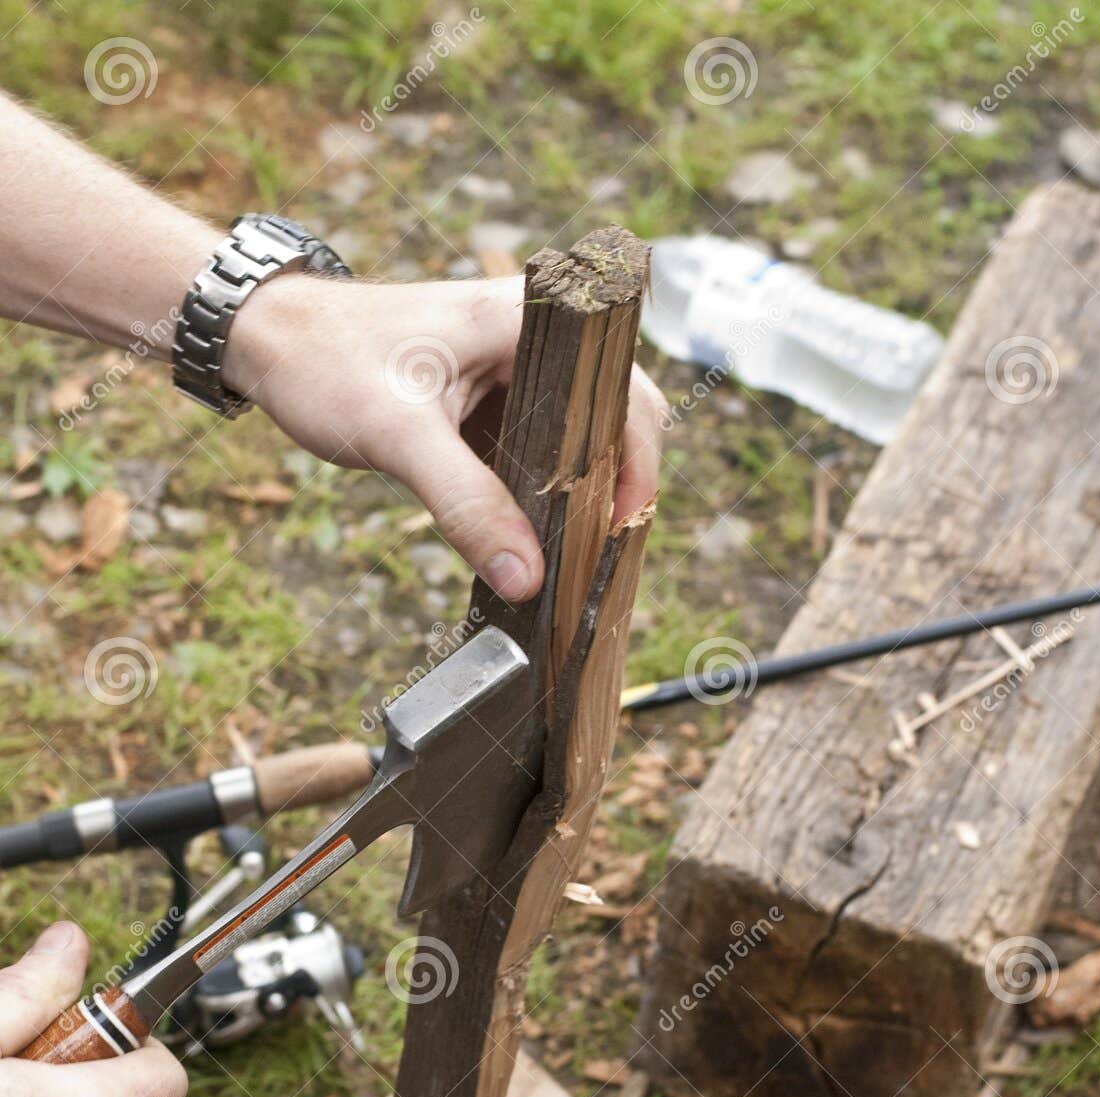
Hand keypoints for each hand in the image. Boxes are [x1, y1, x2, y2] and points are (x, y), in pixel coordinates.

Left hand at [225, 274, 664, 601]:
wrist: (269, 339)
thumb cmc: (327, 363)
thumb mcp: (400, 438)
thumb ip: (466, 507)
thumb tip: (527, 579)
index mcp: (530, 318)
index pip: (625, 392)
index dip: (636, 465)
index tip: (617, 530)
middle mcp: (539, 333)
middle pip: (619, 416)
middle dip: (611, 486)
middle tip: (590, 554)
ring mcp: (520, 365)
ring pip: (583, 436)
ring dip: (578, 493)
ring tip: (564, 552)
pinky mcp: (497, 394)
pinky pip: (544, 447)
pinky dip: (544, 492)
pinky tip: (530, 535)